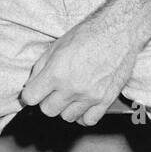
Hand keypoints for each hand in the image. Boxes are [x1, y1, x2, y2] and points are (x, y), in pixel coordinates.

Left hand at [21, 10, 141, 125]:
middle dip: (48, 100)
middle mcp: (72, 87)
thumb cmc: (89, 34)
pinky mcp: (106, 99)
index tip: (36, 90)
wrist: (119, 31)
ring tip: (72, 93)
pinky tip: (84, 103)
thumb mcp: (57, 45)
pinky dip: (83, 115)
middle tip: (56, 89)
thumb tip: (32, 85)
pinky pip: (88, 120)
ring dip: (66, 107)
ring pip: (67, 117)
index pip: (31, 98)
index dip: (32, 93)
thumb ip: (40, 68)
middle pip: (48, 110)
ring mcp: (90, 96)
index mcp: (57, 72)